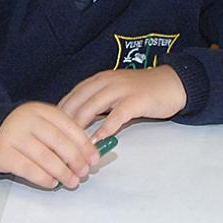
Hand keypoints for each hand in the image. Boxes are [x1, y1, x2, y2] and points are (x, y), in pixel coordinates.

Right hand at [0, 102, 98, 188]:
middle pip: (58, 141)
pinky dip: (43, 178)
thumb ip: (64, 136)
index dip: (84, 144)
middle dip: (75, 159)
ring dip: (62, 172)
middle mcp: (26, 119)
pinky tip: (52, 182)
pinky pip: (28, 168)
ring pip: (44, 157)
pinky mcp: (2, 152)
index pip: (68, 126)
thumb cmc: (25, 132)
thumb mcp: (44, 125)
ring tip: (72, 181)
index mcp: (41, 110)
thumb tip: (90, 156)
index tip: (94, 159)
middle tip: (84, 172)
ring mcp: (12, 135)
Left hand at [58, 66, 186, 140]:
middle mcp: (106, 82)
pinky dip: (105, 128)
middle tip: (56, 138)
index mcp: (99, 80)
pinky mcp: (136, 101)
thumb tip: (78, 120)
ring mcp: (121, 90)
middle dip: (65, 119)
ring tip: (71, 142)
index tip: (50, 126)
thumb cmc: (142, 91)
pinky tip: (97, 140)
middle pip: (78, 100)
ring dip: (80, 125)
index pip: (73, 94)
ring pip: (93, 106)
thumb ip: (99, 103)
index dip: (60, 110)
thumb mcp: (115, 92)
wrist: (172, 83)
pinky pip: (117, 115)